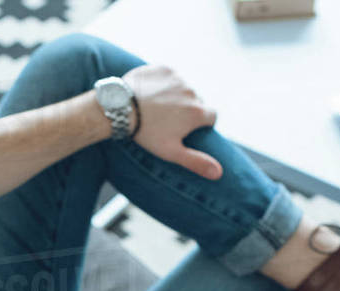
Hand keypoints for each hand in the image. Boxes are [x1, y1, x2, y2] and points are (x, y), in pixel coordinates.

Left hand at [121, 64, 222, 179]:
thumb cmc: (146, 134)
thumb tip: (220, 173)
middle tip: (167, 120)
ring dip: (176, 96)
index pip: (211, 116)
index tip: (186, 129)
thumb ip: (197, 162)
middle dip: (187, 110)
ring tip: (157, 108)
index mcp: (198, 112)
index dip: (201, 124)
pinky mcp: (164, 68)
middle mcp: (192, 92)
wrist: (120, 109)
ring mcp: (178, 78)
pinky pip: (170, 76)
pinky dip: (164, 83)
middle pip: (197, 101)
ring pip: (183, 88)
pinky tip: (151, 94)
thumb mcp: (171, 152)